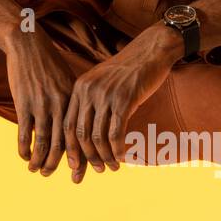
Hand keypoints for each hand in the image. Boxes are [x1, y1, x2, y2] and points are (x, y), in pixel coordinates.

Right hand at [4, 31, 77, 175]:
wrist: (28, 44)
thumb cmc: (49, 64)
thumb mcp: (68, 81)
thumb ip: (74, 102)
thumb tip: (82, 123)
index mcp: (75, 100)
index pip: (83, 133)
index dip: (89, 153)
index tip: (93, 170)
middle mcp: (61, 105)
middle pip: (68, 141)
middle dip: (71, 163)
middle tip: (74, 179)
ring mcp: (42, 105)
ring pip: (45, 141)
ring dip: (43, 160)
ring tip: (40, 172)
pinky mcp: (24, 103)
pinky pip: (26, 132)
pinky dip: (25, 148)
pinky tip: (24, 157)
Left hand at [63, 25, 181, 182]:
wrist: (152, 50)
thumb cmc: (129, 69)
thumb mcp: (102, 80)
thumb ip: (92, 100)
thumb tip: (89, 129)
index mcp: (80, 88)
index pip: (68, 125)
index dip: (71, 149)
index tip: (74, 166)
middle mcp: (89, 91)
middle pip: (80, 134)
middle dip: (87, 157)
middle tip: (96, 170)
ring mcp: (106, 95)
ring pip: (98, 136)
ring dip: (104, 156)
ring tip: (112, 167)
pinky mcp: (125, 100)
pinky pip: (116, 132)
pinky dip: (117, 149)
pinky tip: (121, 157)